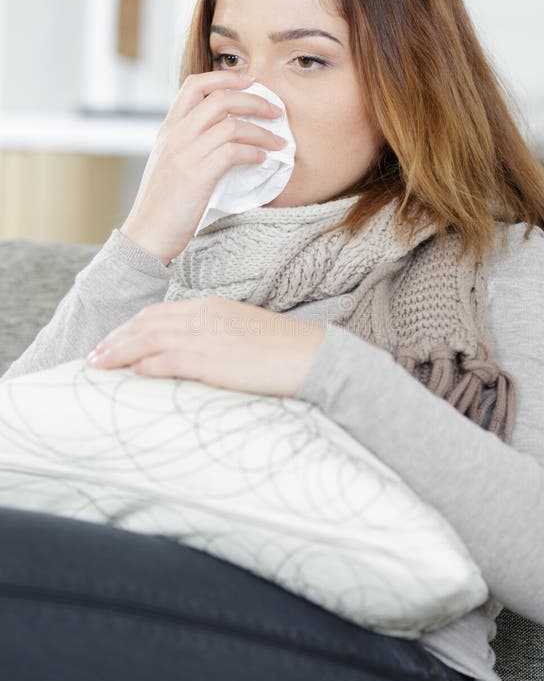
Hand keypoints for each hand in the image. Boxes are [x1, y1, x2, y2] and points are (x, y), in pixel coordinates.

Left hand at [85, 298, 326, 397]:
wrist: (312, 357)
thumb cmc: (284, 351)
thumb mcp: (243, 334)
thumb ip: (214, 337)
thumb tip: (190, 355)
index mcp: (212, 307)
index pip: (158, 313)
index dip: (130, 328)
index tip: (113, 342)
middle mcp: (205, 316)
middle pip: (147, 323)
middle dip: (116, 339)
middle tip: (94, 357)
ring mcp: (207, 336)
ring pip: (149, 340)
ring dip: (119, 352)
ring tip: (98, 366)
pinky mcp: (212, 359)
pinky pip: (168, 360)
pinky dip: (145, 365)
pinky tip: (132, 373)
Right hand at [119, 70, 286, 265]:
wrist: (147, 234)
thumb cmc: (163, 205)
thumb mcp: (171, 164)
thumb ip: (191, 145)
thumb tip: (224, 135)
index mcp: (169, 129)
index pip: (195, 84)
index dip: (226, 77)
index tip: (251, 81)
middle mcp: (176, 135)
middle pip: (220, 98)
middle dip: (255, 100)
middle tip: (276, 110)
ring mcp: (186, 154)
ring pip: (232, 124)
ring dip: (262, 131)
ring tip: (279, 142)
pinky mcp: (197, 175)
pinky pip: (233, 151)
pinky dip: (254, 152)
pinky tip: (263, 159)